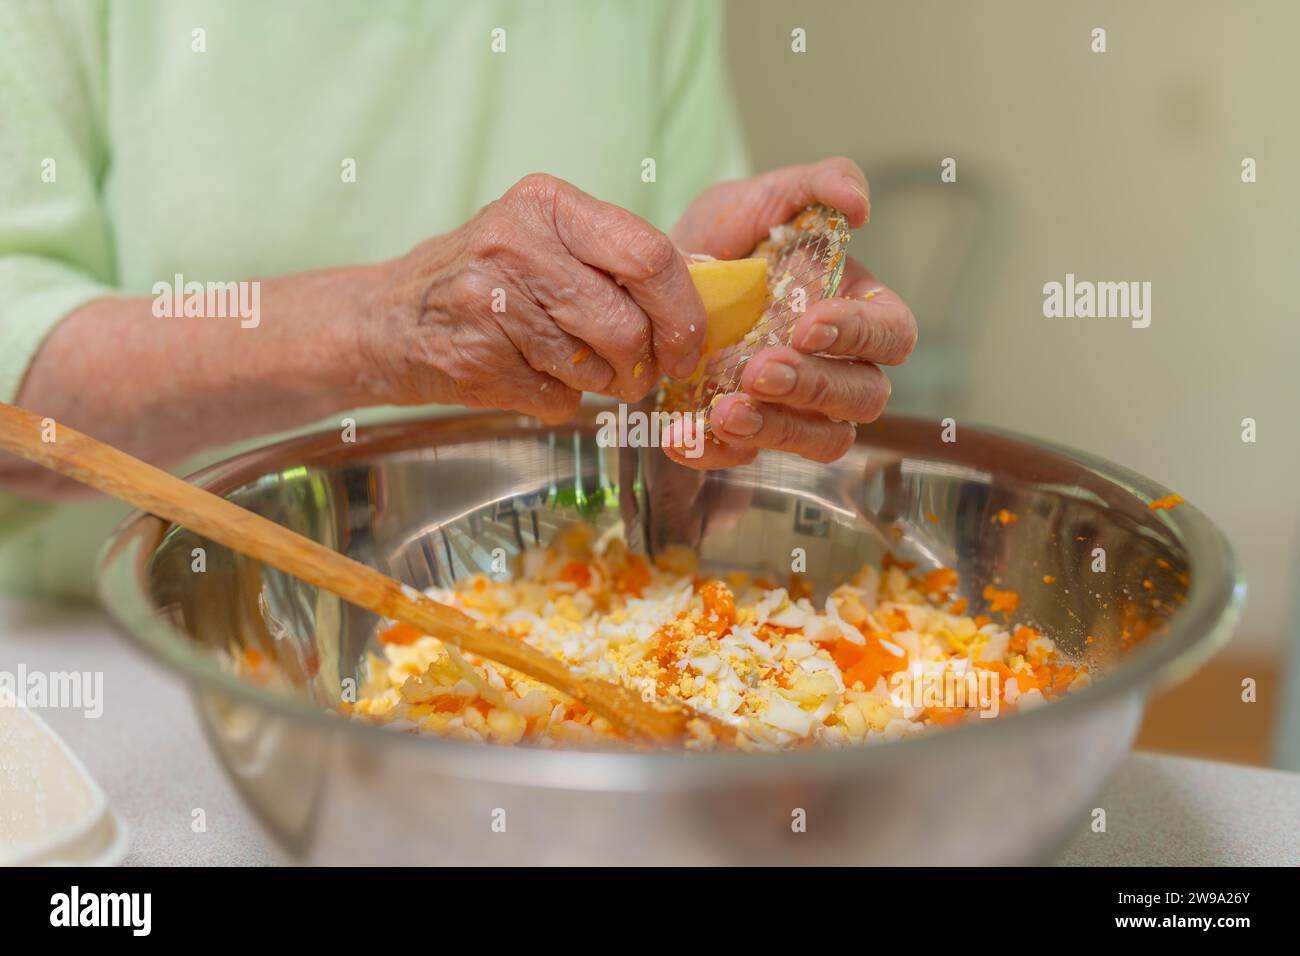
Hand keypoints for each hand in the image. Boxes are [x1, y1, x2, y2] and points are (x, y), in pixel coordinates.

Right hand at [360, 173, 705, 422]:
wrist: (387, 318)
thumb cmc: (485, 280)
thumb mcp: (542, 241)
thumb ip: (611, 261)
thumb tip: (696, 307)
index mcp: (548, 204)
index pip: (650, 256)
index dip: (683, 314)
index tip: (686, 348)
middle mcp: (518, 244)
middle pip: (627, 324)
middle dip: (645, 365)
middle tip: (638, 376)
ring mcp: (490, 302)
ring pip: (594, 368)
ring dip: (599, 385)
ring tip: (570, 368)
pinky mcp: (476, 359)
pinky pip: (557, 400)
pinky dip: (558, 402)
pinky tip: (528, 377)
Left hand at [665, 158, 915, 467]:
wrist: (654, 282)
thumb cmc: (725, 241)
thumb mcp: (759, 199)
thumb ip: (814, 185)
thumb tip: (860, 203)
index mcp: (856, 310)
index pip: (892, 334)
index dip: (861, 336)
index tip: (808, 324)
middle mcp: (837, 367)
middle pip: (862, 398)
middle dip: (814, 387)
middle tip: (758, 369)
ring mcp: (795, 409)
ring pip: (819, 441)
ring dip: (777, 430)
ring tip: (725, 410)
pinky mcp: (747, 436)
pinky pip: (743, 460)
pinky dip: (713, 453)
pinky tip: (679, 435)